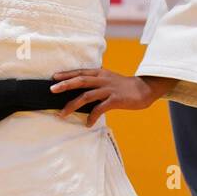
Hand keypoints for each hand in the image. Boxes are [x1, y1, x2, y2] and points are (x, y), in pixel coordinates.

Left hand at [51, 68, 175, 127]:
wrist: (144, 89)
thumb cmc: (124, 86)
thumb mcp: (109, 79)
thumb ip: (96, 82)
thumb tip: (80, 90)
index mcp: (100, 73)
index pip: (80, 72)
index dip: (66, 74)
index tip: (53, 77)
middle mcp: (102, 79)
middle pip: (80, 80)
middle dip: (65, 85)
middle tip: (52, 90)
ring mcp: (108, 89)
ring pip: (86, 95)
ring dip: (73, 105)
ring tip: (62, 114)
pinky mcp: (115, 100)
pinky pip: (100, 109)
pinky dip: (92, 116)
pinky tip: (87, 123)